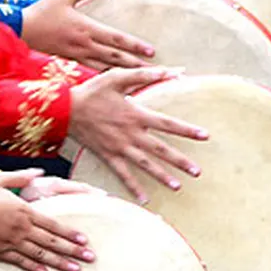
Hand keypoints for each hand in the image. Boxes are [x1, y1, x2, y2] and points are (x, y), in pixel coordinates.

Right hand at [0, 170, 94, 270]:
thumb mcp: (0, 178)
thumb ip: (22, 176)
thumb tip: (39, 172)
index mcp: (25, 211)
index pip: (54, 225)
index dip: (70, 233)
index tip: (85, 240)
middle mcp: (21, 228)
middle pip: (52, 242)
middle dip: (73, 250)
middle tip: (91, 258)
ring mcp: (11, 241)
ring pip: (40, 254)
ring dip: (59, 262)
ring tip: (75, 269)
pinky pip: (20, 261)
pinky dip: (33, 266)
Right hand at [20, 0, 154, 70]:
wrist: (20, 31)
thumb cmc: (42, 12)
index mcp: (86, 28)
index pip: (116, 38)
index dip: (135, 45)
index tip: (151, 50)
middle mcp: (84, 45)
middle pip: (115, 57)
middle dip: (135, 63)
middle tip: (154, 69)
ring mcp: (76, 56)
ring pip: (104, 67)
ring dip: (123, 73)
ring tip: (139, 77)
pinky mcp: (68, 62)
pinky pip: (90, 71)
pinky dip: (104, 77)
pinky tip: (113, 81)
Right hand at [68, 67, 207, 203]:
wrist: (66, 110)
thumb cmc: (93, 91)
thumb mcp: (118, 77)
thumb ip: (145, 75)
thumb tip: (173, 71)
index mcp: (136, 114)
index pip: (168, 124)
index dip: (187, 130)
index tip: (205, 137)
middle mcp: (131, 134)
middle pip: (161, 150)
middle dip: (180, 162)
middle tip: (197, 172)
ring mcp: (119, 148)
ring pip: (145, 165)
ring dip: (162, 176)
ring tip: (178, 186)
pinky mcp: (108, 156)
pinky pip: (123, 174)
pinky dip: (133, 187)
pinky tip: (145, 199)